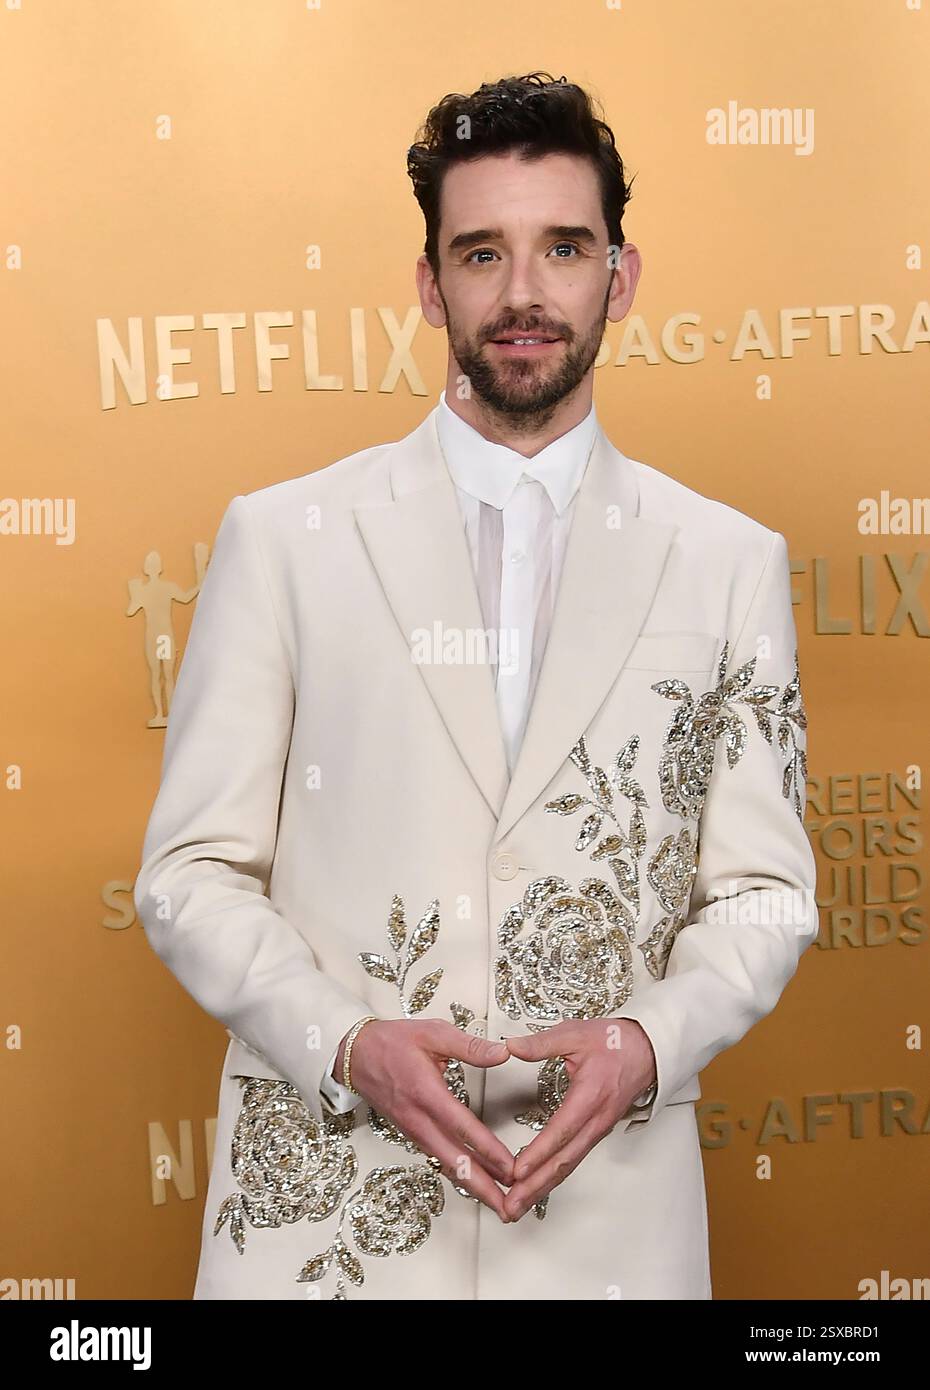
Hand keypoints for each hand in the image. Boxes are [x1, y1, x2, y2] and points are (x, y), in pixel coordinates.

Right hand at [342, 1018, 517, 1220]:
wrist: (355, 1055)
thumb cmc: (393, 1041)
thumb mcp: (433, 1033)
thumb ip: (469, 1046)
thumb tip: (502, 1052)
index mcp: (426, 1092)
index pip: (461, 1126)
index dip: (488, 1149)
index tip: (511, 1167)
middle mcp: (418, 1118)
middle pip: (453, 1160)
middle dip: (483, 1186)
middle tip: (509, 1206)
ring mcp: (413, 1130)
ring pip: (446, 1164)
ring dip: (472, 1186)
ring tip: (498, 1202)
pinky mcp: (411, 1134)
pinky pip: (437, 1158)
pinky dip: (457, 1174)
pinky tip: (474, 1183)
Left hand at [502, 1018, 656, 1219]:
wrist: (648, 1050)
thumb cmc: (615, 1042)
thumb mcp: (576, 1033)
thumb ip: (542, 1043)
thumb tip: (511, 1047)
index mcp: (591, 1096)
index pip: (561, 1130)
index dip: (538, 1152)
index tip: (517, 1170)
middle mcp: (596, 1120)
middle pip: (564, 1160)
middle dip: (535, 1186)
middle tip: (510, 1206)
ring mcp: (598, 1130)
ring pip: (568, 1165)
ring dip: (541, 1188)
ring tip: (516, 1207)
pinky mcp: (595, 1133)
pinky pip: (573, 1160)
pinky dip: (552, 1177)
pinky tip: (536, 1187)